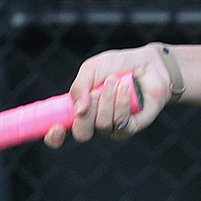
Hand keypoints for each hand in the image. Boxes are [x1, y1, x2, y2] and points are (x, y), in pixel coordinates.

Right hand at [41, 44, 176, 146]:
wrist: (146, 63)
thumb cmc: (117, 66)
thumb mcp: (91, 69)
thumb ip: (79, 87)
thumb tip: (78, 110)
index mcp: (78, 110)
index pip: (59, 134)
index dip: (54, 137)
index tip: (56, 128)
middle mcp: (93, 123)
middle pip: (82, 133)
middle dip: (86, 113)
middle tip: (94, 93)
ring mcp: (112, 127)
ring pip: (102, 125)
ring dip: (107, 99)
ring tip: (114, 81)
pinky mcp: (130, 127)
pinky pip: (121, 123)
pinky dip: (121, 103)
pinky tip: (126, 88)